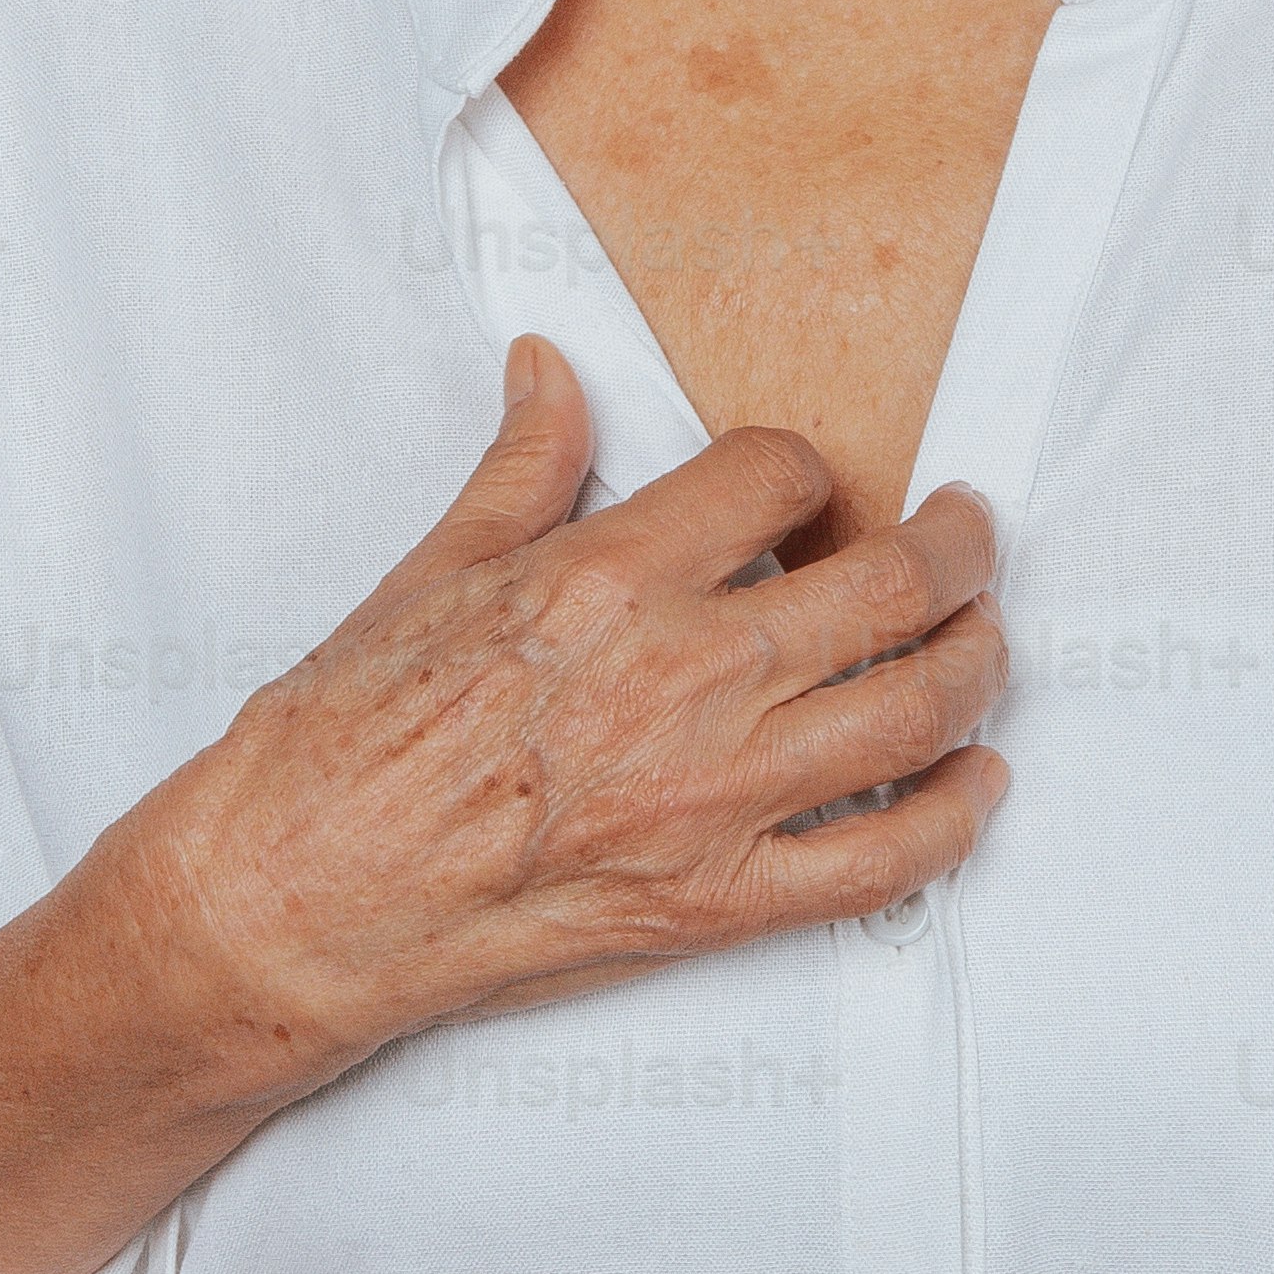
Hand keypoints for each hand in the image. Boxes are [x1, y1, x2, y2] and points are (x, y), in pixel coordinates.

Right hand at [121, 337, 1010, 1113]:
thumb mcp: (426, 575)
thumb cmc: (336, 747)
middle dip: (955, 546)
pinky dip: (955, 820)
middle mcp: (679, 680)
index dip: (806, 473)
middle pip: (888, 585)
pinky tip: (977, 782)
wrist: (289, 903)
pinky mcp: (716, 903)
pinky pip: (884, 862)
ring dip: (977, 663)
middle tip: (967, 533)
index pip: (775, 476)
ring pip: (916, 711)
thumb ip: (520, 471)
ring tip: (984, 636)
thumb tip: (551, 369)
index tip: (810, 494)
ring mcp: (709, 798)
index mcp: (605, 580)